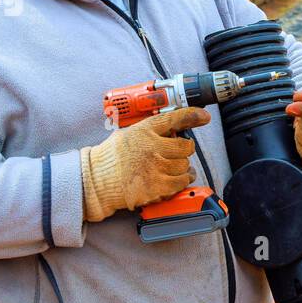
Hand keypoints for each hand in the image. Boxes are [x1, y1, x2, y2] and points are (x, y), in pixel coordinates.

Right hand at [80, 107, 209, 221]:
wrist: (97, 182)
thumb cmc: (111, 159)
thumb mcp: (128, 134)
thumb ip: (149, 131)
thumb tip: (172, 130)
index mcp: (144, 131)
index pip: (174, 119)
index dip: (192, 115)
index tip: (204, 116)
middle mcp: (152, 148)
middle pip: (185, 147)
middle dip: (184, 150)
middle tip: (175, 154)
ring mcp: (156, 168)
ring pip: (186, 165)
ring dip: (183, 167)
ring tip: (171, 168)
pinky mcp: (158, 187)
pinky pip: (182, 182)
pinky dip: (181, 181)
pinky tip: (172, 179)